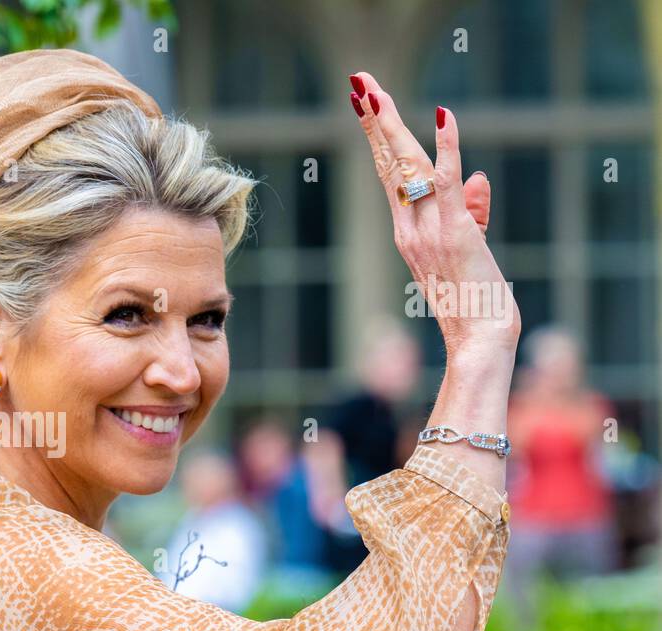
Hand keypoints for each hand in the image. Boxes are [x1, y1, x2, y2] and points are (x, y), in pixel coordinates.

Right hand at [349, 71, 519, 356]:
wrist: (477, 339)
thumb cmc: (476, 305)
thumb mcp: (473, 251)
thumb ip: (473, 212)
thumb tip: (479, 178)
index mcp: (408, 233)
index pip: (389, 175)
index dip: (378, 138)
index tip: (366, 106)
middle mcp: (409, 229)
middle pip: (389, 163)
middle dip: (375, 120)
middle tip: (359, 82)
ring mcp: (428, 231)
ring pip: (408, 167)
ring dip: (393, 125)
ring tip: (376, 92)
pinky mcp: (455, 231)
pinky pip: (449, 182)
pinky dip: (448, 147)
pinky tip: (444, 116)